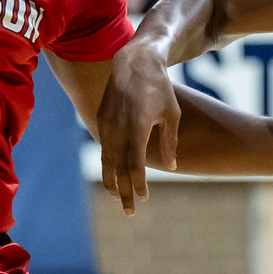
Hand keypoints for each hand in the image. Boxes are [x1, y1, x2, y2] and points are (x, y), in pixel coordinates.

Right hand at [96, 41, 180, 213]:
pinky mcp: (100, 118)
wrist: (134, 62)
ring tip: (118, 196)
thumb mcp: (171, 114)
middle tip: (129, 211)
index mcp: (137, 127)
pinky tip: (112, 173)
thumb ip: (170, 141)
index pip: (135, 165)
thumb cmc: (159, 88)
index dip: (138, 184)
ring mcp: (106, 123)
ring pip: (106, 159)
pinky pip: (103, 146)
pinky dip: (107, 163)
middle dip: (124, 191)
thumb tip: (172, 167)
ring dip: (112, 180)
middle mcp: (118, 127)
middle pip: (118, 168)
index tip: (144, 198)